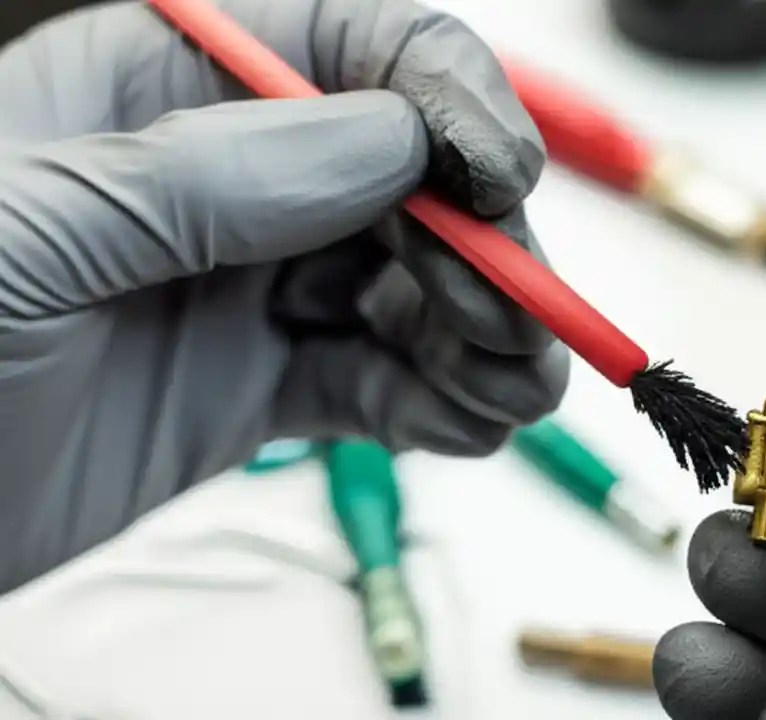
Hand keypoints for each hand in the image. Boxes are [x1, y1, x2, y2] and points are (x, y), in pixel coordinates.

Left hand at [0, 0, 567, 592]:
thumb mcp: (22, 238)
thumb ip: (206, 180)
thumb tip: (391, 144)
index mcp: (166, 91)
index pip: (353, 46)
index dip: (448, 97)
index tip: (497, 179)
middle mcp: (228, 177)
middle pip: (414, 178)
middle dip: (484, 245)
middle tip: (511, 318)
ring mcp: (252, 284)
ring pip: (417, 285)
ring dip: (486, 335)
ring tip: (511, 392)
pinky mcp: (264, 384)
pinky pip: (385, 378)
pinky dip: (444, 401)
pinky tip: (466, 425)